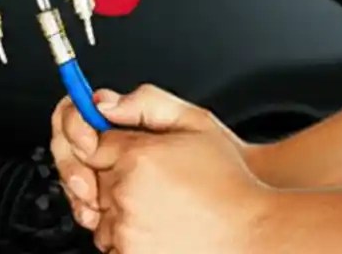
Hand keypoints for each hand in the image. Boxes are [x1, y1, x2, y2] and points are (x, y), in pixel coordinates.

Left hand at [49, 84, 250, 230]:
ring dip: (117, 205)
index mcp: (138, 157)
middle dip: (115, 175)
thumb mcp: (197, 123)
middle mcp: (125, 193)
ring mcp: (124, 228)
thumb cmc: (228, 181)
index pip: (94, 142)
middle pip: (93, 176)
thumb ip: (148, 103)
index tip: (129, 151)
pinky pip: (108, 239)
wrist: (248, 229)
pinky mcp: (127, 253)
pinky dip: (125, 231)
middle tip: (154, 179)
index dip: (113, 144)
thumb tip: (104, 104)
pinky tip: (157, 221)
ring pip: (98, 210)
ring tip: (160, 201)